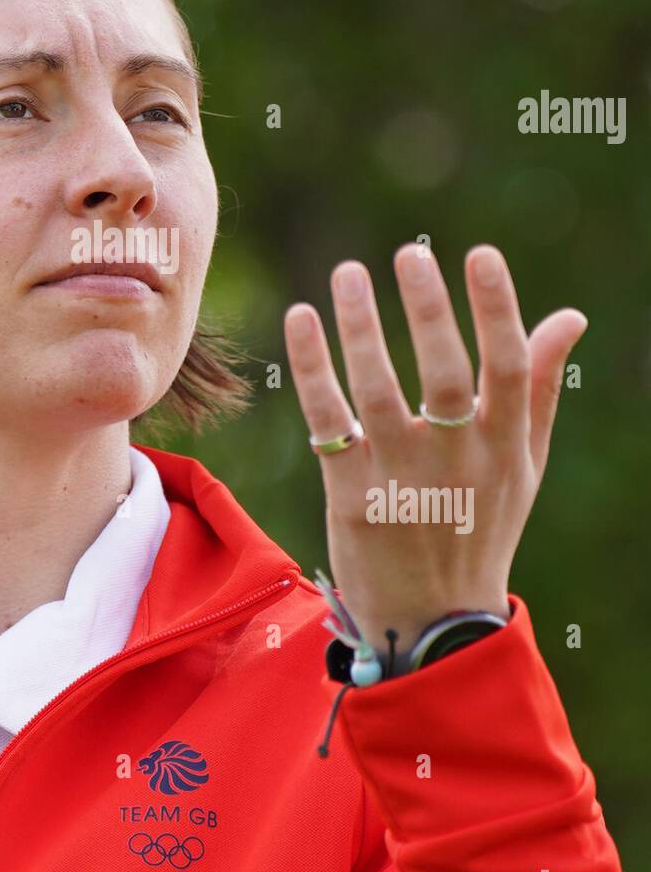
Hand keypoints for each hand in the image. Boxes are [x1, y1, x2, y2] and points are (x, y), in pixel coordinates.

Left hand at [283, 244, 587, 655]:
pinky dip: (312, 369)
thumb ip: (541, 387)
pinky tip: (301, 317)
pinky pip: (328, 421)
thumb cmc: (481, 524)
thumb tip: (570, 316)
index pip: (509, 368)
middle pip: (445, 375)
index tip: (480, 254)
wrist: (433, 620)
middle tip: (410, 252)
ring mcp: (401, 480)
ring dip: (361, 328)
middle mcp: (456, 461)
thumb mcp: (523, 462)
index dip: (497, 309)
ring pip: (378, 392)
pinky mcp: (351, 496)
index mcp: (504, 447)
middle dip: (429, 310)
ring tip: (348, 273)